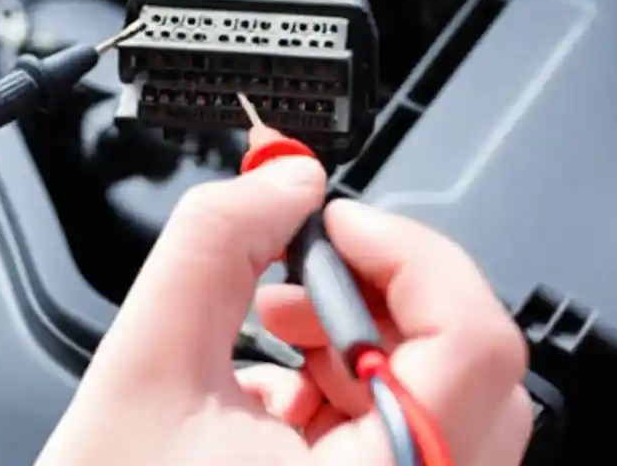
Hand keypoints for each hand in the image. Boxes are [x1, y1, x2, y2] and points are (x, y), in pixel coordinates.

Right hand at [37, 128, 530, 465]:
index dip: (408, 253)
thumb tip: (282, 181)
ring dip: (362, 341)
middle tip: (295, 278)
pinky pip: (418, 436)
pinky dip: (357, 390)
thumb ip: (212, 247)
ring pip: (447, 397)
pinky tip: (281, 392)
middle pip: (469, 364)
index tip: (334, 224)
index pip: (474, 343)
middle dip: (376, 295)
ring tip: (272, 339)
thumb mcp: (142, 371)